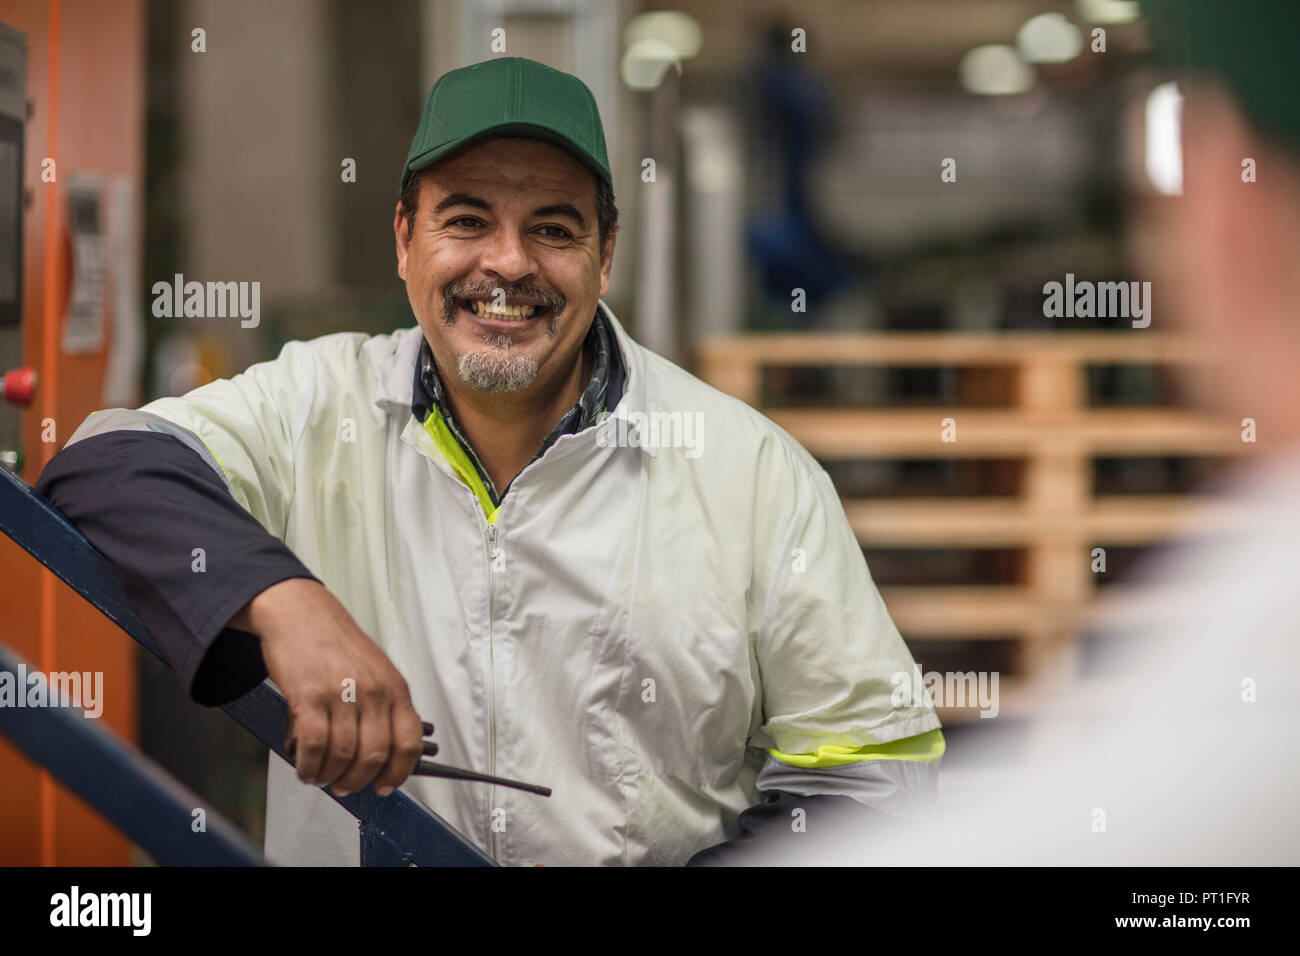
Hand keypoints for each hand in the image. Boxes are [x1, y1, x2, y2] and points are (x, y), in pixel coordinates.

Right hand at [230, 578, 422, 796]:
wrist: (300, 612)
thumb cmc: (335, 641)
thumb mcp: (375, 670)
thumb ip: (383, 707)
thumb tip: (382, 753)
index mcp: (395, 687)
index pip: (408, 742)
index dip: (399, 772)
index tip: (385, 786)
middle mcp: (373, 691)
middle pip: (375, 756)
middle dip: (358, 781)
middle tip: (345, 786)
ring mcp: (342, 693)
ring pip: (343, 755)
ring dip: (329, 776)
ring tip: (320, 777)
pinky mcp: (310, 696)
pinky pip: (313, 746)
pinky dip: (309, 765)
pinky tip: (305, 767)